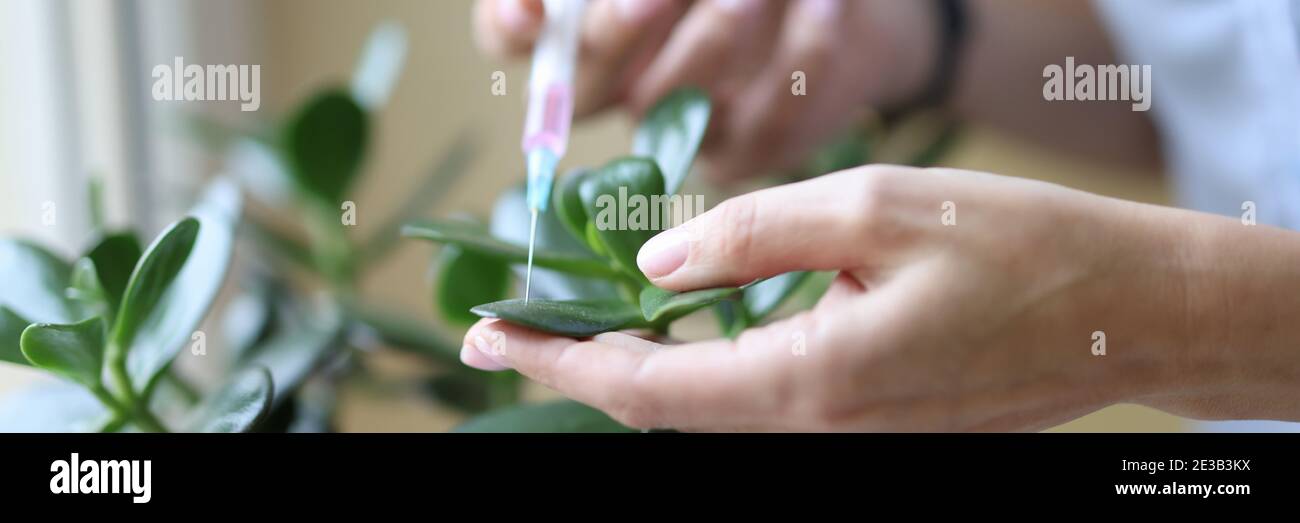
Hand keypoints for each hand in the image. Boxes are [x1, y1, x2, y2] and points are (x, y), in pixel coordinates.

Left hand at [461, 165, 1299, 430]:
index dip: (560, 361)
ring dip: (630, 372)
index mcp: (811, 380)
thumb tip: (659, 262)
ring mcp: (844, 433)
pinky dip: (693, 374)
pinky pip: (755, 406)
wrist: (1128, 314)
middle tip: (507, 328)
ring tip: (566, 328)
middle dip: (576, 367)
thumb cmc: (1021, 251)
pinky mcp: (866, 421)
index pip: (648, 387)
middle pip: (664, 410)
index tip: (494, 333)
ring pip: (706, 413)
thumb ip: (752, 232)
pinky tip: (667, 339)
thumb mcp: (876, 207)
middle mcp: (817, 426)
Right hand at [473, 0, 937, 181]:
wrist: (837, 6)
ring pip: (678, 94)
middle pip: (586, 82)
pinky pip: (770, 113)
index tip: (528, 12)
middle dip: (614, 32)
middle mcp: (623, 86)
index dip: (509, 25)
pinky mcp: (751, 149)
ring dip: (719, 27)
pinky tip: (822, 5)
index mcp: (585, 32)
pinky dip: (804, 50)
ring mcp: (683, 124)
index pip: (512, 39)